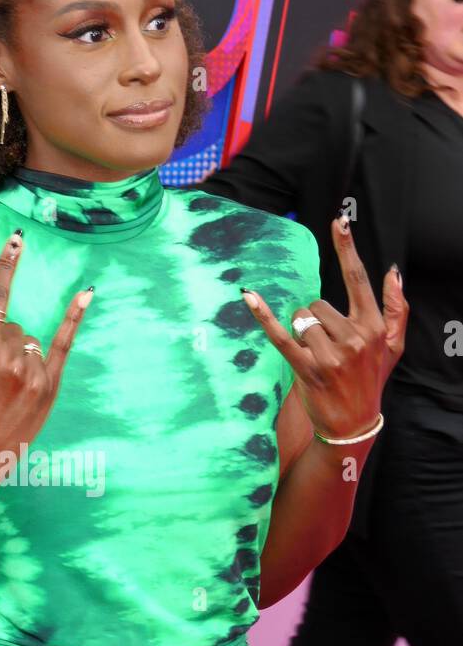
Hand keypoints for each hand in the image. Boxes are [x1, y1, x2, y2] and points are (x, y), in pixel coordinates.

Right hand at [0, 229, 92, 477]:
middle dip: (2, 340)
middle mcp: (11, 361)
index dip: (7, 268)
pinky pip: (64, 343)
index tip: (16, 241)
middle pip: (14, 327)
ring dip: (19, 351)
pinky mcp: (51, 386)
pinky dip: (73, 318)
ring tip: (6, 384)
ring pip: (30, 340)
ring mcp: (35, 374)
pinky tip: (86, 294)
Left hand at [240, 217, 408, 440]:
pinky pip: (280, 335)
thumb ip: (396, 308)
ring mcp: (330, 355)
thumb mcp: (393, 347)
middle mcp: (354, 338)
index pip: (358, 279)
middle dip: (315, 320)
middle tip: (325, 347)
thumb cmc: (370, 380)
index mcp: (373, 327)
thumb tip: (393, 271)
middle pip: (318, 303)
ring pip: (301, 319)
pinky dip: (264, 316)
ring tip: (314, 357)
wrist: (353, 425)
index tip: (339, 221)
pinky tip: (249, 297)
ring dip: (300, 333)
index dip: (347, 249)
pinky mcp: (306, 368)